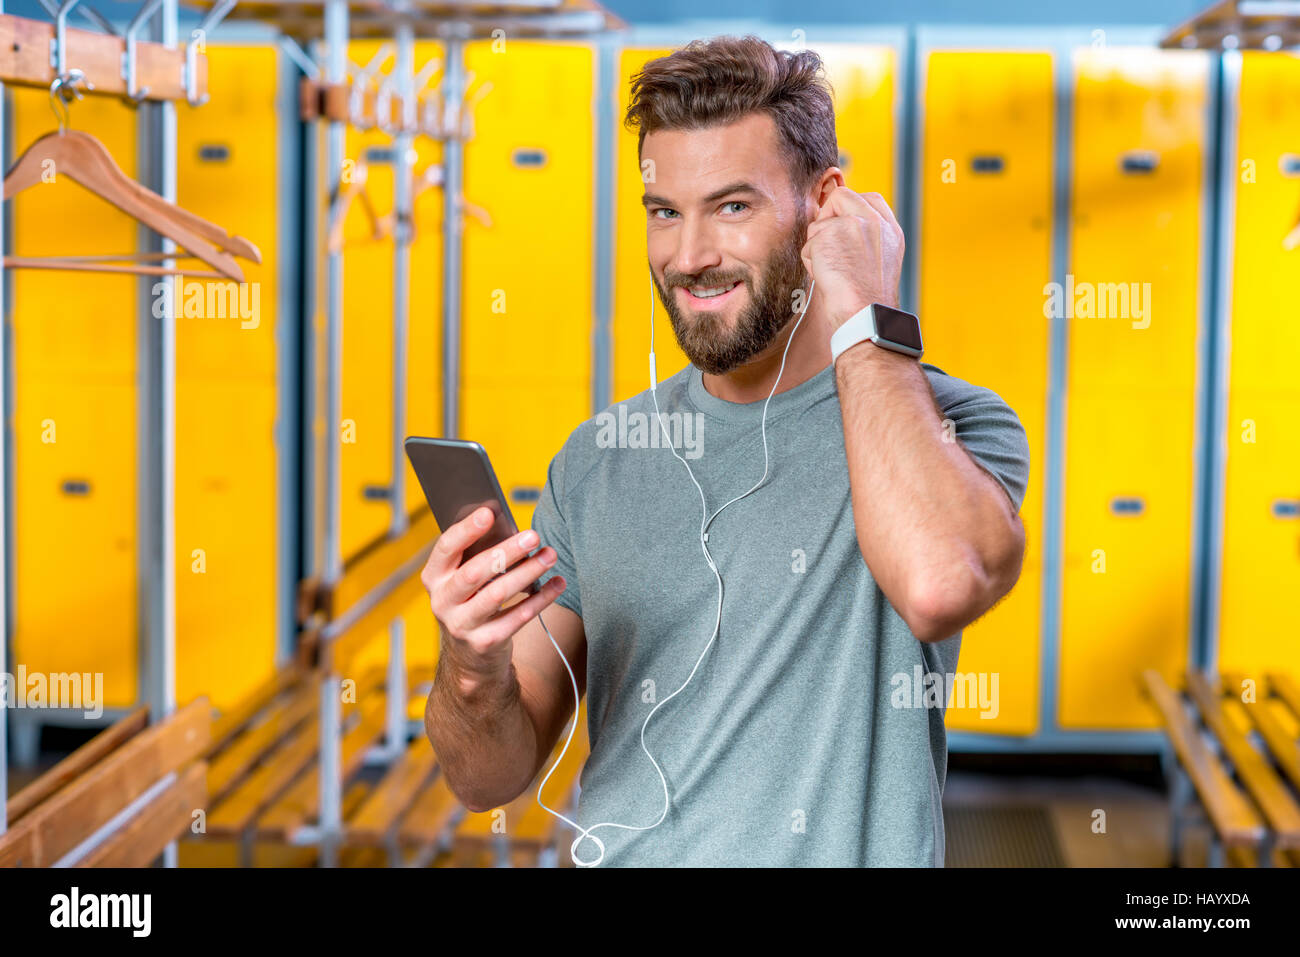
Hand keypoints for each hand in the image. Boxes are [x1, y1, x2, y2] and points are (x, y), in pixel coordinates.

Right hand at [420, 506, 566, 685]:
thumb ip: (478, 555)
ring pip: (497, 594)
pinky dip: (541, 598)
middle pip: (474, 572)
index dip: (466, 530)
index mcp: (434, 577)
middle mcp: (442, 601)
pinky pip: (517, 617)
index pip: (446, 548)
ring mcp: (461, 625)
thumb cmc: (472, 601)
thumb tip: (509, 526)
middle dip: (506, 551)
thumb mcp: (464, 579)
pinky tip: (557, 583)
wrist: (469, 657)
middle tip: (533, 536)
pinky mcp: (484, 643)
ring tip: (549, 556)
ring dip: (527, 572)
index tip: (489, 512)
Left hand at [800, 188, 904, 329]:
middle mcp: (875, 221)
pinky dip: (810, 262)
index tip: (840, 229)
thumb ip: (866, 237)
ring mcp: (854, 223)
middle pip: (839, 197)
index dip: (848, 210)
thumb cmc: (866, 300)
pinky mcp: (832, 232)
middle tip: (830, 250)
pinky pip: (808, 244)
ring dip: (817, 249)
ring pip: (818, 224)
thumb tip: (838, 225)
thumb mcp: (880, 261)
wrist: (864, 315)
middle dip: (826, 221)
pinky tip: (826, 276)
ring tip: (833, 271)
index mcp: (890, 229)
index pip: (869, 198)